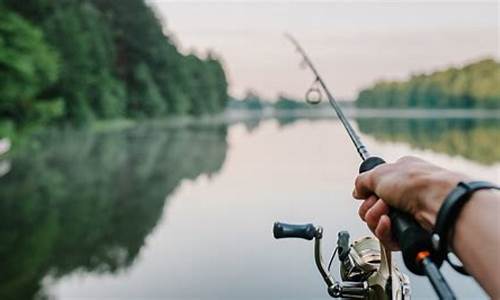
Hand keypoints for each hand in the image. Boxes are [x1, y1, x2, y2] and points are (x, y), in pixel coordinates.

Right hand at [353, 156, 467, 249]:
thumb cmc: (416, 183)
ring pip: (377, 224)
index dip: (368, 193)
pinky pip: (387, 238)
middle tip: (380, 203)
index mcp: (400, 175)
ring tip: (386, 213)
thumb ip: (362, 181)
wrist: (439, 203)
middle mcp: (404, 195)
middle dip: (370, 207)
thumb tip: (357, 191)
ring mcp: (408, 214)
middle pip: (372, 208)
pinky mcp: (410, 232)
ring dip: (375, 218)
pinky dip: (384, 231)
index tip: (367, 193)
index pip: (374, 188)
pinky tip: (389, 224)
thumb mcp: (379, 173)